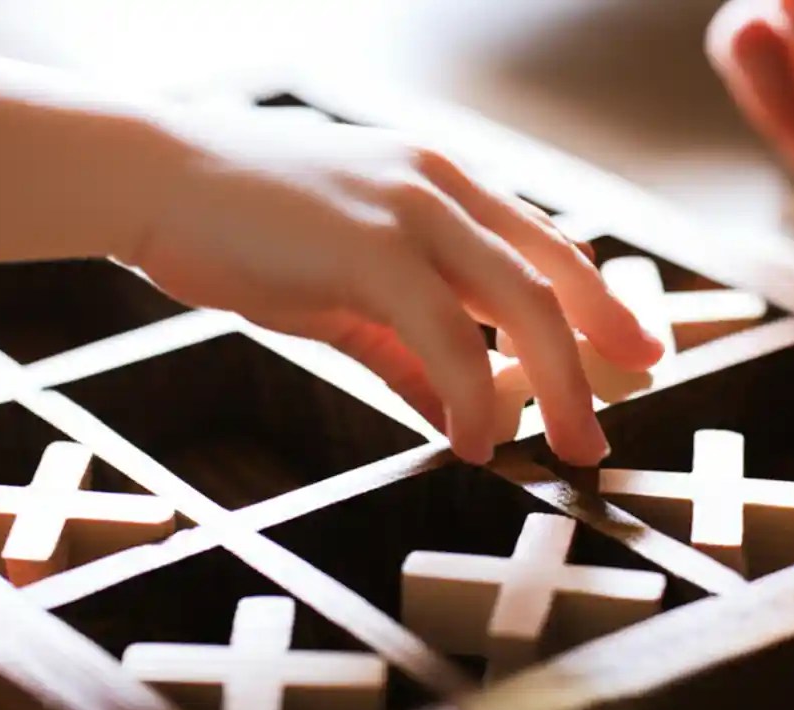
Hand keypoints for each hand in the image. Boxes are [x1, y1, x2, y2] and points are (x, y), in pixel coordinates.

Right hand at [124, 113, 665, 466]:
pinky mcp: (368, 244)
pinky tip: (476, 443)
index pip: (546, 244)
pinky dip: (471, 394)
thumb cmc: (250, 229)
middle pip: (555, 274)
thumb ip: (407, 350)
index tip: (636, 349)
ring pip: (521, 302)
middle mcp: (442, 185)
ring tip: (572, 448)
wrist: (158, 178)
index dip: (598, 301)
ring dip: (558, 385)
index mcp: (444, 185)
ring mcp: (409, 208)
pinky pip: (446, 331)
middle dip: (602, 350)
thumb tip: (455, 414)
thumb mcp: (346, 291)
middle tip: (614, 419)